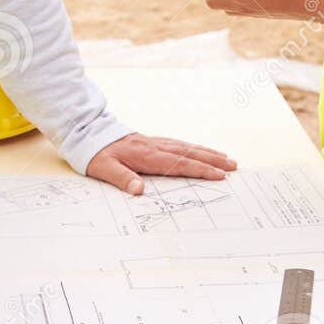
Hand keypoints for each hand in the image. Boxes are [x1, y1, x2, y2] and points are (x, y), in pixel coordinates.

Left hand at [86, 133, 237, 195]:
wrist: (90, 133)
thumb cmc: (97, 154)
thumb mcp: (104, 168)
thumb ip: (121, 178)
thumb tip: (138, 190)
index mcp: (148, 156)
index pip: (180, 164)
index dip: (201, 169)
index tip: (219, 175)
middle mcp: (156, 147)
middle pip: (190, 153)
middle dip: (213, 159)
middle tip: (234, 165)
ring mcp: (156, 142)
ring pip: (187, 147)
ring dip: (207, 152)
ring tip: (226, 158)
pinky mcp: (153, 141)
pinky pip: (179, 144)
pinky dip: (194, 148)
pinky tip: (200, 150)